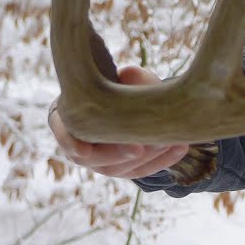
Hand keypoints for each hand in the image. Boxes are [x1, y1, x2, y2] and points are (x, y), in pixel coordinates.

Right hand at [49, 65, 190, 178]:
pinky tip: (180, 147)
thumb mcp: (125, 79)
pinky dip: (162, 160)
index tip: (83, 150)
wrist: (135, 104)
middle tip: (138, 149)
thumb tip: (129, 74)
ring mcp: (101, 162)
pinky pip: (141, 171)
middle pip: (92, 158)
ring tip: (167, 142)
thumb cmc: (121, 87)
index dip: (69, 142)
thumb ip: (128, 78)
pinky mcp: (125, 169)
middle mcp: (81, 146)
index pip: (63, 132)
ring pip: (118, 169)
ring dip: (145, 158)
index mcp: (70, 119)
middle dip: (116, 154)